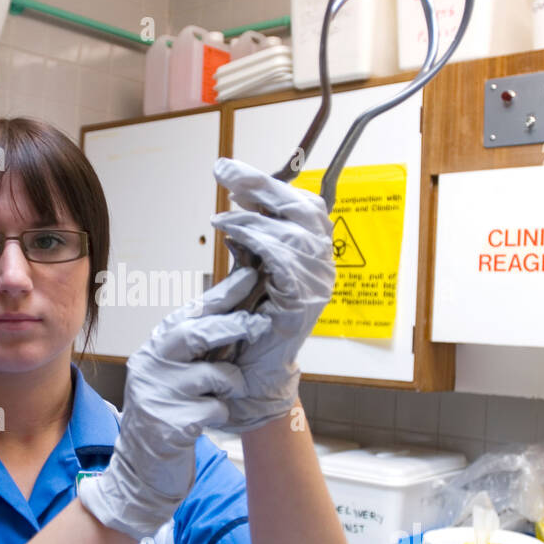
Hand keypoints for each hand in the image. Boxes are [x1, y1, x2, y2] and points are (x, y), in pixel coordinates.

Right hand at [77, 270, 270, 537]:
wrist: (140, 472)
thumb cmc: (165, 418)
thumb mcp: (172, 377)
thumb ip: (193, 351)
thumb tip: (236, 315)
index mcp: (153, 350)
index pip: (189, 314)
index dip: (221, 295)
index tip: (249, 277)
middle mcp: (150, 366)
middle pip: (196, 334)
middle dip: (233, 327)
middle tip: (260, 325)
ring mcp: (157, 395)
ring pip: (213, 374)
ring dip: (230, 384)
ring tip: (223, 394)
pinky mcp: (169, 424)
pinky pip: (213, 408)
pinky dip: (219, 414)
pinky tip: (202, 423)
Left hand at [209, 156, 336, 432]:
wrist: (250, 373)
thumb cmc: (247, 324)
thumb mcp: (248, 270)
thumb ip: (249, 240)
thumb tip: (235, 205)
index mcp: (312, 256)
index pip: (303, 205)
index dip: (269, 183)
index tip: (231, 170)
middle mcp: (322, 266)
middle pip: (304, 208)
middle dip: (262, 187)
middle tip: (225, 175)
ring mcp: (317, 284)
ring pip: (293, 230)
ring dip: (252, 217)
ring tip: (220, 217)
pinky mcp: (302, 301)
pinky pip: (283, 258)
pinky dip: (256, 240)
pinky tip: (230, 237)